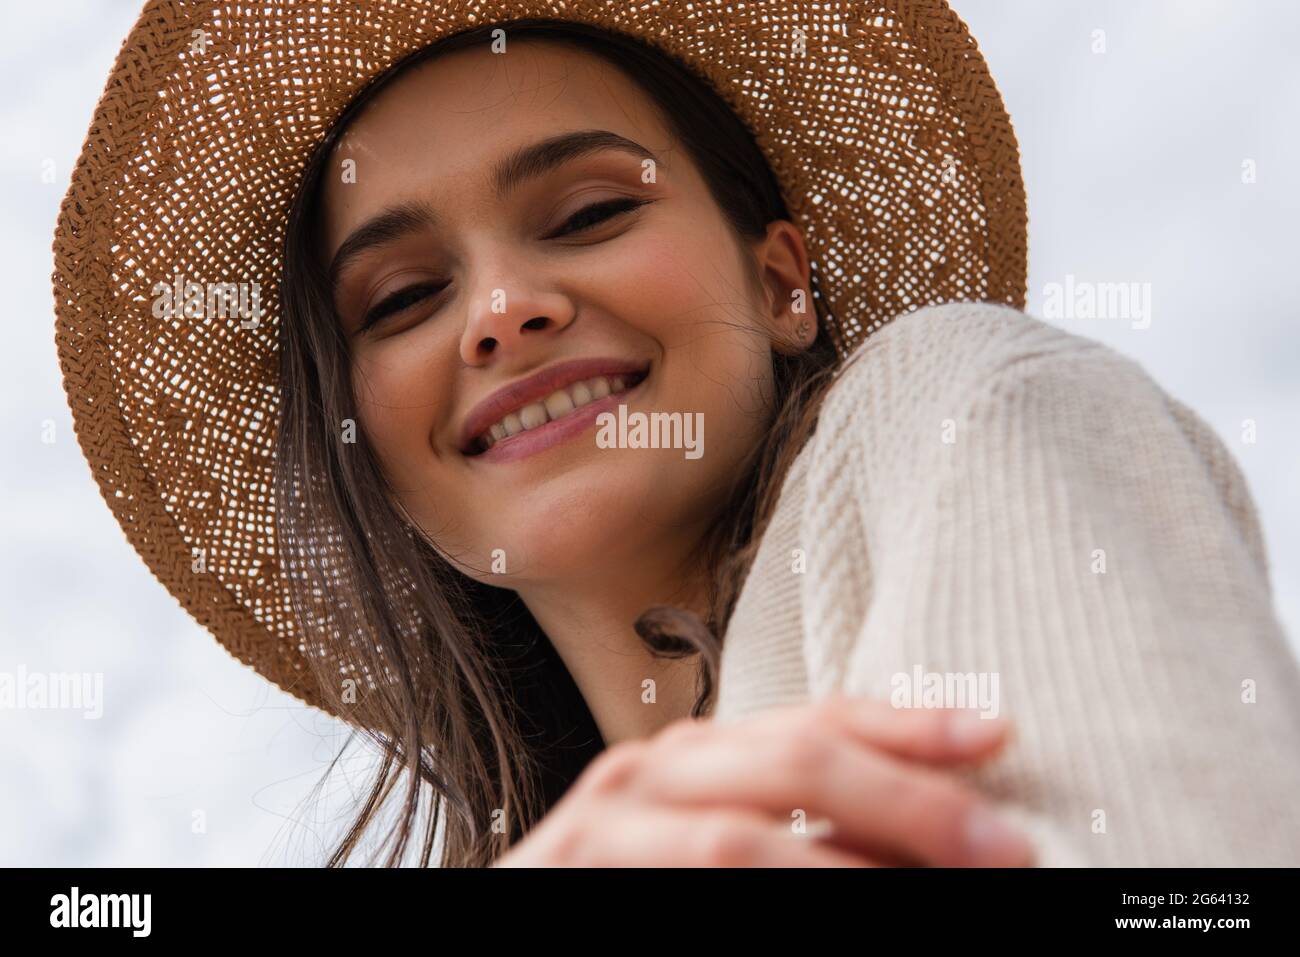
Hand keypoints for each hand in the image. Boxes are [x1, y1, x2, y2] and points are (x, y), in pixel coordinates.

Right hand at [492, 694, 1034, 866]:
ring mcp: (608, 826)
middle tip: (1007, 844)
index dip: (907, 723)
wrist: (528, 922)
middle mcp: (654, 774)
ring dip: (851, 869)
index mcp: (700, 756)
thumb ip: (805, 839)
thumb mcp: (726, 847)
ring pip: (740, 837)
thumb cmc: (636, 882)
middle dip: (908, 800)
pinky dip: (782, 898)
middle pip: (795, 762)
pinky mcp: (574, 877)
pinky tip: (839, 920)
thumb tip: (934, 848)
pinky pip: (695, 883)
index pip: (814, 720)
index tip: (997, 732)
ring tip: (945, 885)